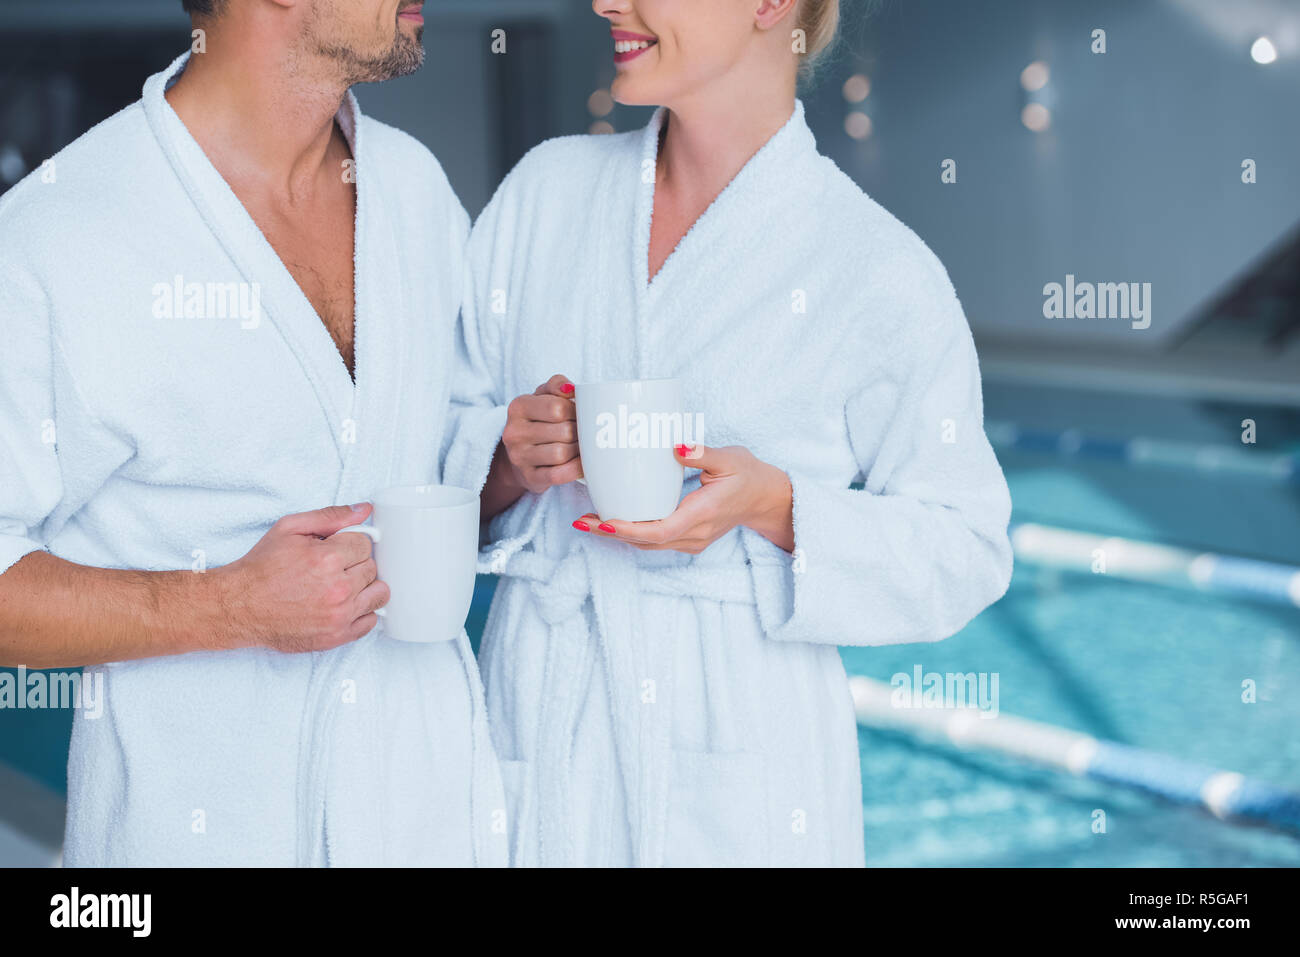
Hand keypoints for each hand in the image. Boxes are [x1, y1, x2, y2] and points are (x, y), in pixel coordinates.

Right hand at [214, 504, 389, 652]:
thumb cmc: (262, 568)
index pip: (365, 544)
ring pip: (379, 595)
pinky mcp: (336, 637)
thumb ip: (330, 516)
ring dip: (364, 588)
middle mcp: (337, 589)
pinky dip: (361, 613)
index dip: (350, 544)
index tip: (336, 550)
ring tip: (342, 586)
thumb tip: (364, 510)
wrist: (239, 607)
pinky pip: (370, 622)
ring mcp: (339, 616)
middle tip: (333, 568)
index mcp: (327, 559)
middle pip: (372, 568)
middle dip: (355, 564)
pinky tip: (343, 605)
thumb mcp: (289, 529)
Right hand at [499, 374, 582, 493]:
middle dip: (580, 433)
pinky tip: (582, 464)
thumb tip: (571, 388)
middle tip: (584, 433)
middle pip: (564, 432)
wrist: (519, 456)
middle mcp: (514, 432)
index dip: (576, 411)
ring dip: (578, 451)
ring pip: (562, 454)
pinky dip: (575, 469)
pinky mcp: (530, 477)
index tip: (580, 415)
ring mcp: (519, 457)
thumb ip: (557, 385)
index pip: (558, 408)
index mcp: (518, 407)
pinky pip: (559, 475)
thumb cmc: (538, 421)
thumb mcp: (543, 397)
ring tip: (581, 447)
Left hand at [573, 444, 794, 553]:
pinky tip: (614, 520)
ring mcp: (692, 541)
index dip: (628, 529)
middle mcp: (695, 535)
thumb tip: (674, 446)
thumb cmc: (749, 475)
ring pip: (649, 545)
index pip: (659, 531)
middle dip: (612, 533)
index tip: (602, 521)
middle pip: (646, 542)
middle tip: (581, 520)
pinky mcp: (689, 539)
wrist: (767, 499)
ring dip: (619, 535)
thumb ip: (702, 453)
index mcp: (702, 515)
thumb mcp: (730, 458)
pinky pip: (656, 541)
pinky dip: (633, 533)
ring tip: (589, 521)